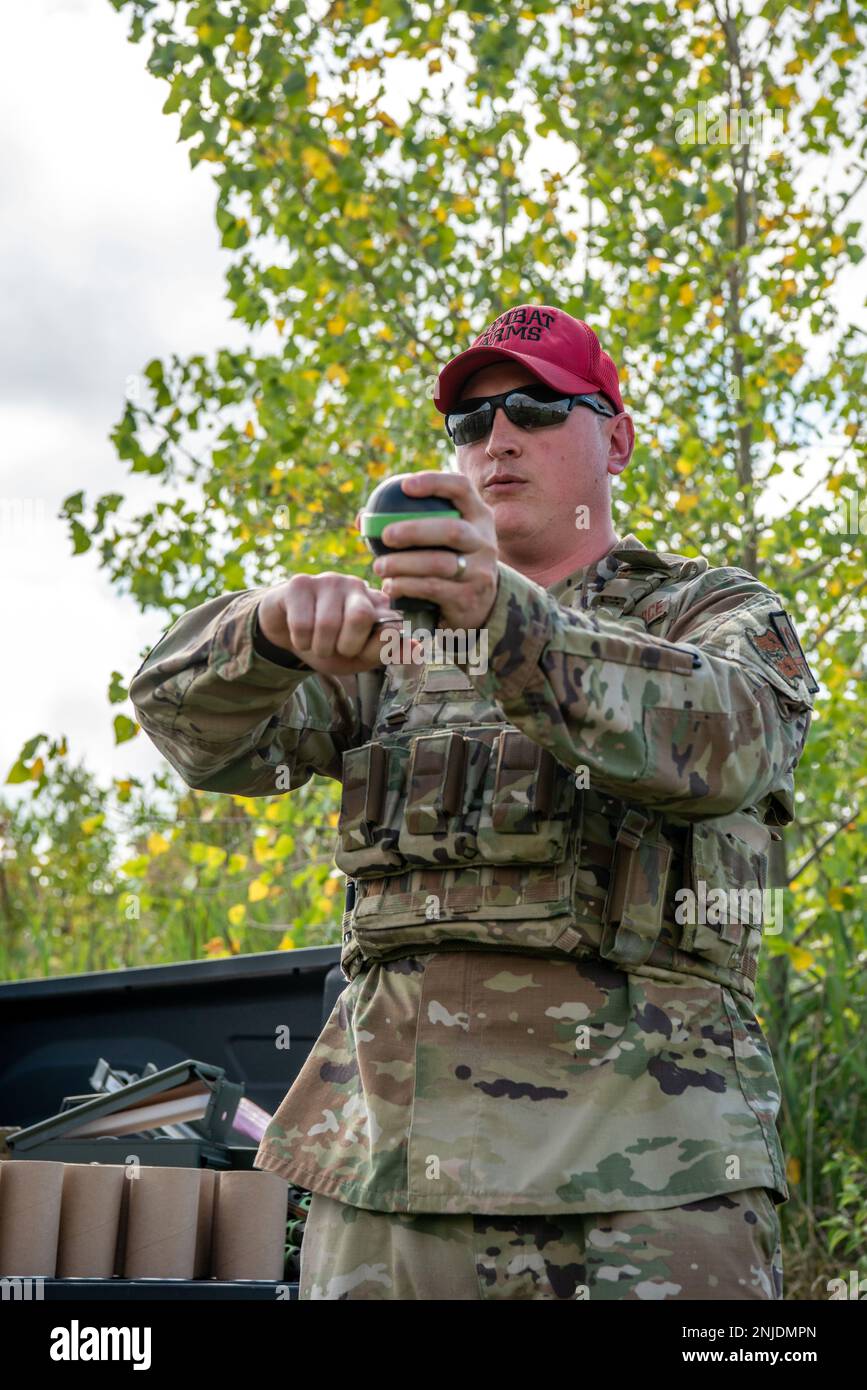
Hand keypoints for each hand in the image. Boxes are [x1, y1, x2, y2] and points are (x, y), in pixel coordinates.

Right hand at [257, 573, 406, 674]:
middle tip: (337, 648)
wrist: (288, 636)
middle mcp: (358, 586)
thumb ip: (387, 653)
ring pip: (327, 625)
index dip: (373, 648)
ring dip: (319, 647)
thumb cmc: (330, 645)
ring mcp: (329, 580)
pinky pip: (302, 624)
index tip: (359, 652)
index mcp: (379, 603)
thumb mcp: (361, 657)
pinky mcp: (300, 583)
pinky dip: (300, 641)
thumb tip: (418, 650)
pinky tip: (300, 634)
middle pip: (360, 617)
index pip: (391, 625)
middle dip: (345, 645)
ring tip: (316, 642)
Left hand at [369, 472, 498, 629]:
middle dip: (415, 530)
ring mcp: (479, 572)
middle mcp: (484, 542)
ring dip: (403, 564)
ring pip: (439, 564)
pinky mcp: (469, 598)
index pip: (461, 488)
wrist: (478, 604)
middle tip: (385, 536)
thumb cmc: (448, 559)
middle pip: (452, 530)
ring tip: (379, 566)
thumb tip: (363, 519)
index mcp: (478, 516)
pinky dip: (406, 586)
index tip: (404, 485)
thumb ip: (410, 523)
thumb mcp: (442, 539)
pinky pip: (432, 589)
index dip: (434, 482)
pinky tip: (390, 586)